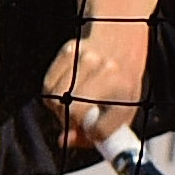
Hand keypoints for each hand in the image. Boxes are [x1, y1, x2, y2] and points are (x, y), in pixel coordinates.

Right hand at [41, 26, 144, 149]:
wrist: (122, 33)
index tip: (93, 132)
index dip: (92, 136)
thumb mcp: (124, 106)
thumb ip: (100, 131)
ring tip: (74, 103)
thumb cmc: (123, 78)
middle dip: (71, 123)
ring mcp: (86, 58)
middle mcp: (107, 70)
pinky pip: (48, 85)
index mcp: (126, 88)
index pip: (100, 128)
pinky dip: (53, 93)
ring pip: (55, 100)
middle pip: (74, 113)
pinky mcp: (69, 49)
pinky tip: (67, 88)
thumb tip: (64, 141)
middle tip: (79, 120)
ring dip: (59, 110)